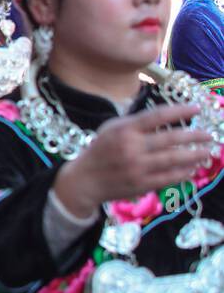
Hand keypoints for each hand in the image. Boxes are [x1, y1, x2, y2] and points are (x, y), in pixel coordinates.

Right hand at [53, 102, 213, 219]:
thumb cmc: (101, 150)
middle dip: (194, 135)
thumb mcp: (111, 129)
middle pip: (170, 138)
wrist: (85, 179)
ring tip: (206, 152)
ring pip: (174, 159)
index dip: (180, 111)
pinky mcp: (142, 184)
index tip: (197, 108)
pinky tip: (192, 168)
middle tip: (209, 135)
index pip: (157, 116)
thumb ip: (135, 123)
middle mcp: (131, 147)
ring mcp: (137, 167)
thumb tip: (166, 117)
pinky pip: (169, 177)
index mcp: (124, 129)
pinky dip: (184, 172)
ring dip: (194, 155)